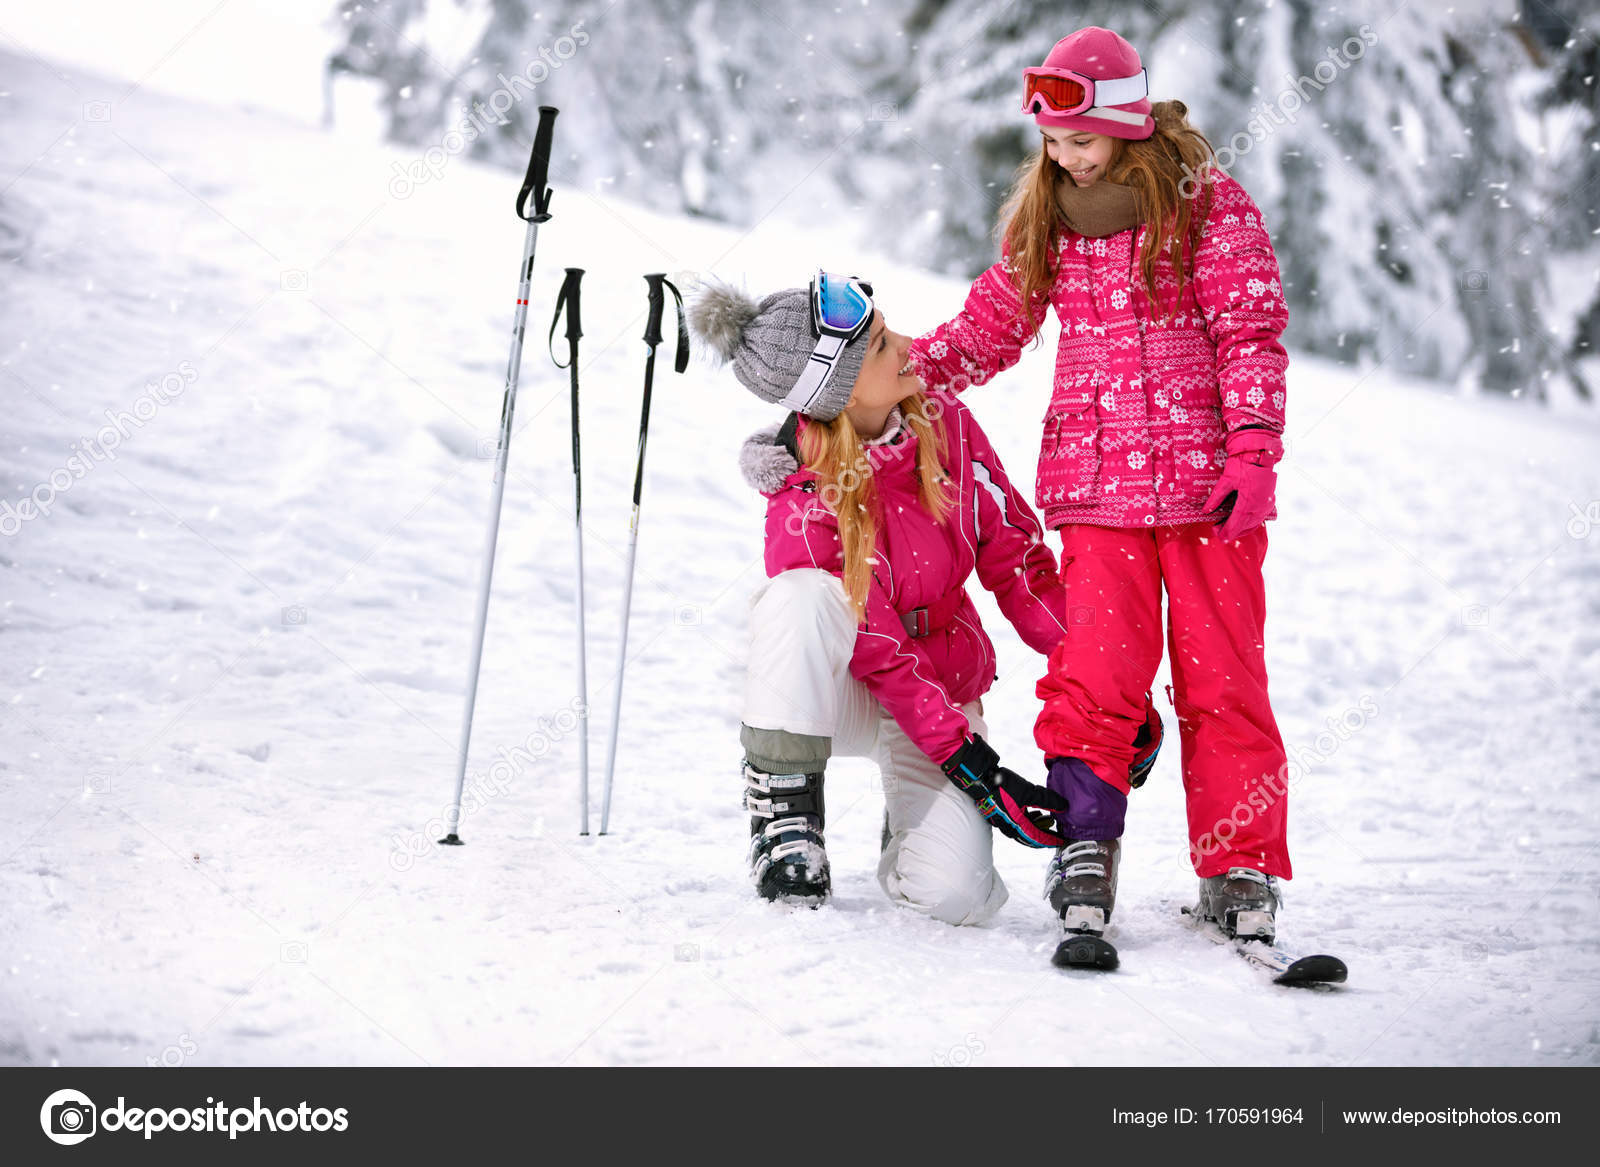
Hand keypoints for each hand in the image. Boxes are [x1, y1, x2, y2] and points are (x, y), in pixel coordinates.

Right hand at [941, 736, 1068, 848]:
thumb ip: (1048, 800)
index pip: (1038, 838)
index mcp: (1016, 826)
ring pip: (1023, 829)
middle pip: (1030, 837)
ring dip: (1036, 826)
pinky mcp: (998, 814)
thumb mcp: (1029, 792)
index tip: (1061, 839)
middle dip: (1044, 834)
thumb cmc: (1002, 786)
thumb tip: (1064, 806)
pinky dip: (1027, 820)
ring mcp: (1002, 822)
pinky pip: (1016, 823)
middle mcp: (1008, 827)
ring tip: (1046, 819)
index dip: (1051, 839)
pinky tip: (1032, 811)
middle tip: (1056, 831)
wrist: (979, 778)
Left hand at [1202, 448, 1275, 541]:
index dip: (1227, 532)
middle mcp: (1259, 507)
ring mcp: (1266, 504)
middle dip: (1232, 531)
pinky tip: (1242, 522)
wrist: (1261, 452)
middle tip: (1218, 531)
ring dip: (1241, 529)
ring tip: (1228, 528)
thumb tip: (1206, 511)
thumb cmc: (1244, 464)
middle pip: (1245, 527)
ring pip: (1253, 524)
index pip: (1236, 523)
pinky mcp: (1269, 501)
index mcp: (1248, 503)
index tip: (1219, 536)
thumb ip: (1216, 497)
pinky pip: (1259, 518)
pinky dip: (1250, 523)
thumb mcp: (1226, 479)